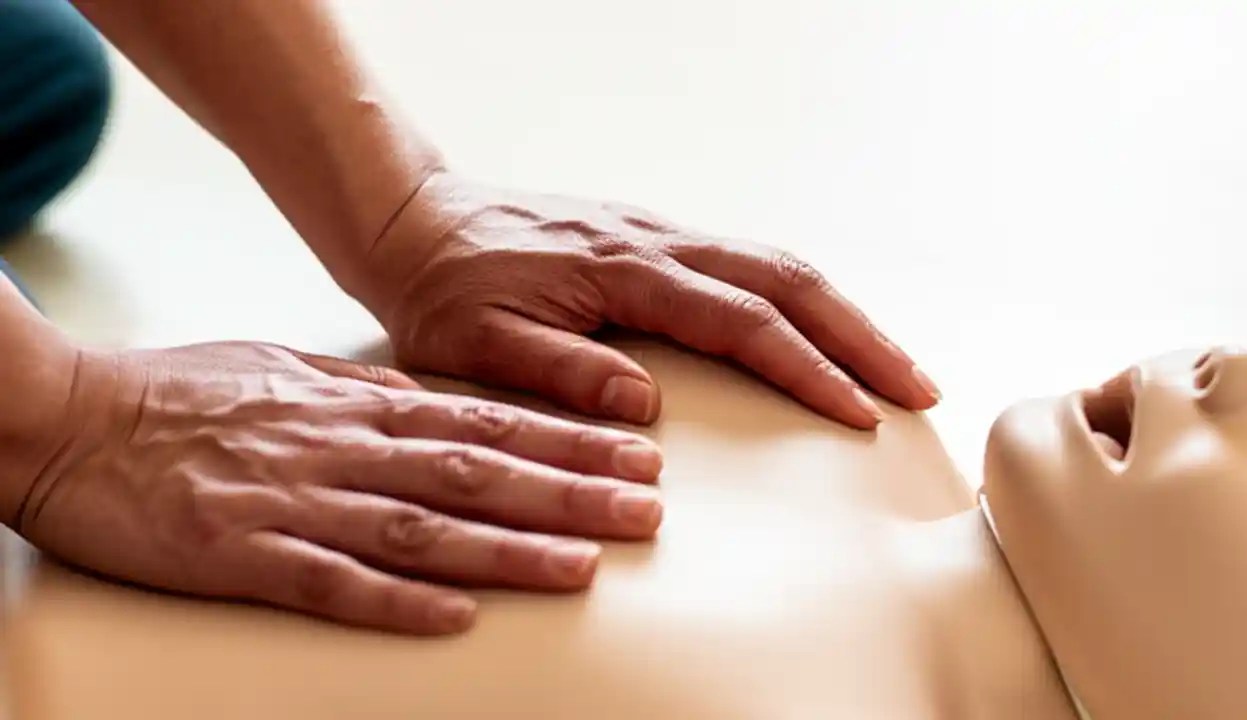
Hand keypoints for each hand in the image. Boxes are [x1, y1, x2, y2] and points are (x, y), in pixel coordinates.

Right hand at [12, 342, 663, 634]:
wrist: (74, 416)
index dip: (571, 439)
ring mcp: (297, 503)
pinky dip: (397, 603)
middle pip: (479, 472)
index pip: (488, 421)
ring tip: (584, 565)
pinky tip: (456, 620)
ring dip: (509, 548)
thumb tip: (433, 401)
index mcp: (359, 405)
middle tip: (647, 509)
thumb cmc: (183, 391)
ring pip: (424, 528)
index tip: (636, 452)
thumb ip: (366, 390)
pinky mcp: (243, 556)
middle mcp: (343, 450)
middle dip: (570, 492)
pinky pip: (332, 585)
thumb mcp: (289, 371)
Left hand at [359, 171, 939, 429]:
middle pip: (788, 279)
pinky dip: (801, 297)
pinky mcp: (654, 238)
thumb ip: (560, 372)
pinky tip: (818, 327)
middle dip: (861, 336)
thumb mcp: (480, 344)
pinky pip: (748, 261)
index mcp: (624, 270)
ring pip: (777, 263)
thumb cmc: (444, 287)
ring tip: (892, 363)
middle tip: (918, 387)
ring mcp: (661, 233)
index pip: (742, 322)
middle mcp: (658, 241)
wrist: (414, 223)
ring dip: (842, 313)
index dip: (808, 369)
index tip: (859, 414)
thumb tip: (644, 408)